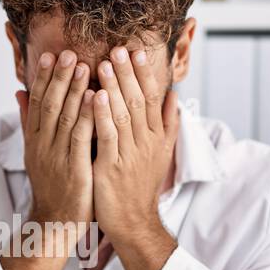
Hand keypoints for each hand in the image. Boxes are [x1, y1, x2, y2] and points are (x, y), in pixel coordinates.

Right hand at [1, 50, 95, 269]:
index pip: (37, 103)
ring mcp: (58, 157)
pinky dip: (88, 116)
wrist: (55, 222)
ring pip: (65, 117)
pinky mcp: (75, 168)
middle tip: (67, 52)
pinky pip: (81, 138)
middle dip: (59, 77)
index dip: (43, 78)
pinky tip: (96, 98)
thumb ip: (29, 121)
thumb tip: (18, 93)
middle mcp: (43, 145)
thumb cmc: (52, 185)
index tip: (49, 55)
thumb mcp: (36, 151)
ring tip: (83, 65)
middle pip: (50, 105)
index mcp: (35, 140)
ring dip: (74, 90)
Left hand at [92, 46, 178, 269]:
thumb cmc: (140, 186)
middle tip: (119, 48)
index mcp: (157, 137)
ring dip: (114, 88)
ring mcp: (130, 154)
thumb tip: (175, 96)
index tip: (136, 51)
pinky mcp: (112, 167)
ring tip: (104, 64)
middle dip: (128, 73)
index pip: (153, 98)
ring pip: (124, 115)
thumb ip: (168, 124)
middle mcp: (146, 142)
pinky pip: (107, 137)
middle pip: (139, 101)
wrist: (134, 221)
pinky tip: (94, 97)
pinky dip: (102, 116)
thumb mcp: (161, 153)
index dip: (144, 74)